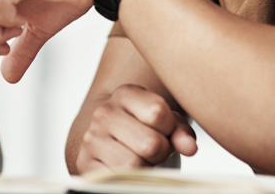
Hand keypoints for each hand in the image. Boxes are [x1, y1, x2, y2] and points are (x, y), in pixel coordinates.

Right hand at [76, 84, 196, 173]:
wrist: (108, 141)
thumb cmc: (143, 130)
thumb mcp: (166, 123)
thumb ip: (181, 131)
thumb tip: (189, 147)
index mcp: (125, 94)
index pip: (158, 113)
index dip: (168, 129)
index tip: (162, 130)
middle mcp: (104, 113)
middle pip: (150, 144)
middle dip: (159, 152)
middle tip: (152, 150)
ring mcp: (91, 139)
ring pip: (133, 165)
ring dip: (144, 168)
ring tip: (139, 158)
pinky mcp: (85, 164)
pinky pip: (116, 179)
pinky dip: (128, 179)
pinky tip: (126, 169)